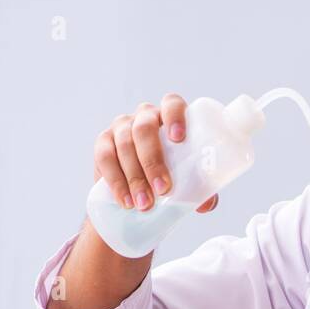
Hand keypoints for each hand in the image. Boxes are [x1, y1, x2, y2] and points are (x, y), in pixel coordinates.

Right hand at [92, 93, 218, 213]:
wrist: (137, 190)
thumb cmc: (169, 176)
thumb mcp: (187, 180)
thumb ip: (199, 189)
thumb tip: (206, 204)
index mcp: (169, 117)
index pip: (172, 104)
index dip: (175, 116)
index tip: (179, 139)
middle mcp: (145, 116)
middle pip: (145, 128)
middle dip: (153, 160)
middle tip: (163, 189)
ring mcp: (121, 127)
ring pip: (125, 144)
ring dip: (135, 177)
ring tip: (145, 204)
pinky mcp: (103, 142)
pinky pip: (105, 157)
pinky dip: (116, 181)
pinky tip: (125, 200)